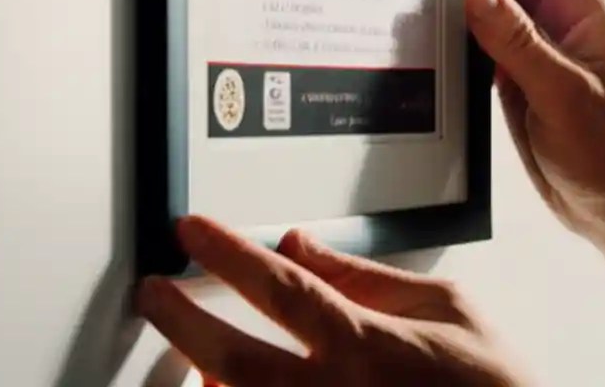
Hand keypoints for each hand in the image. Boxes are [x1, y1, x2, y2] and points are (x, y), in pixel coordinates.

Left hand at [138, 217, 530, 386]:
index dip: (227, 253)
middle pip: (234, 358)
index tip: (193, 231)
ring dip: (200, 378)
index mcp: (369, 346)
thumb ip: (372, 277)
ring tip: (182, 350)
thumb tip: (307, 247)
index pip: (279, 288)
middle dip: (182, 321)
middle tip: (153, 294)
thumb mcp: (451, 308)